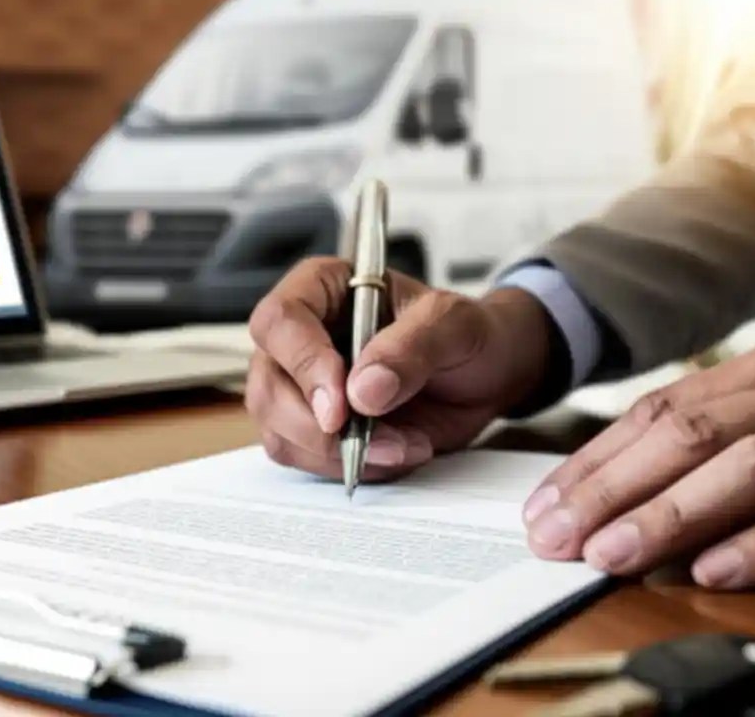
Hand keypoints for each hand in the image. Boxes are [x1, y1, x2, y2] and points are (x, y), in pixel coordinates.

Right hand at [246, 257, 555, 480]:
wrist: (486, 374)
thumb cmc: (466, 334)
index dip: (303, 365)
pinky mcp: (312, 427)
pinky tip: (391, 453)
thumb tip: (363, 390)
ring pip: (278, 430)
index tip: (341, 406)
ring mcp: (299, 385)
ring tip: (402, 446)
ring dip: (338, 453)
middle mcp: (299, 336)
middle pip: (268, 385)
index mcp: (322, 288)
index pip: (281, 321)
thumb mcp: (455, 325)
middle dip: (319, 427)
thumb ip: (412, 347)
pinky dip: (347, 467)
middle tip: (379, 440)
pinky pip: (304, 458)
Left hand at [524, 331, 754, 588]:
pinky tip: (717, 568)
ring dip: (672, 512)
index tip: (545, 504)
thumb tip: (626, 491)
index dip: (596, 460)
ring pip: (751, 464)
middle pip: (689, 431)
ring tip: (612, 553)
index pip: (662, 409)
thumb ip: (730, 435)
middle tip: (554, 536)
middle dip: (610, 487)